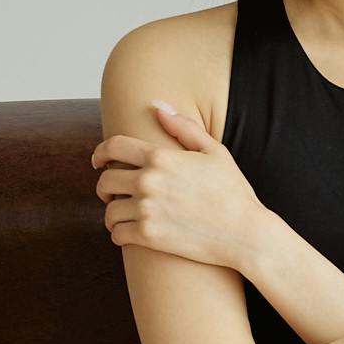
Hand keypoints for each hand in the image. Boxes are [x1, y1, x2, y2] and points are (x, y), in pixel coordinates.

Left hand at [91, 105, 267, 271]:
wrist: (245, 233)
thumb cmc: (233, 191)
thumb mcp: (214, 151)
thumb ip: (183, 127)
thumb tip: (158, 107)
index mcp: (161, 157)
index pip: (113, 147)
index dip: (100, 152)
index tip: (98, 161)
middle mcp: (149, 181)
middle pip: (106, 180)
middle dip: (104, 186)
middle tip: (111, 193)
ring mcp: (147, 209)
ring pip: (109, 210)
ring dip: (111, 213)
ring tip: (120, 217)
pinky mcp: (149, 236)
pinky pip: (116, 234)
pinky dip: (117, 234)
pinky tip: (126, 234)